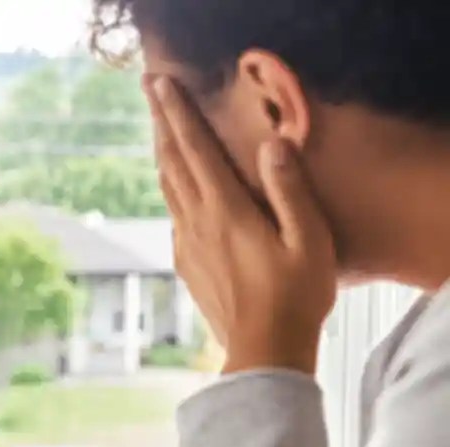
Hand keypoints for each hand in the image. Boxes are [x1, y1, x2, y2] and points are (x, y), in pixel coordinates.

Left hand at [145, 75, 337, 374]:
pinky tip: (176, 189)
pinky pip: (175, 215)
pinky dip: (171, 188)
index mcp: (226, 210)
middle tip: (149, 91)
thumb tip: (271, 142)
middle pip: (172, 162)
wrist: (263, 352)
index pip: (196, 149)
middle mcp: (197, 223)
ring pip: (168, 187)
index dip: (178, 113)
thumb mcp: (308, 238)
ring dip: (162, 153)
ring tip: (159, 130)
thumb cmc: (296, 296)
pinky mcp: (188, 264)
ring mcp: (188, 245)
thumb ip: (289, 188)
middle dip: (162, 123)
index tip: (161, 83)